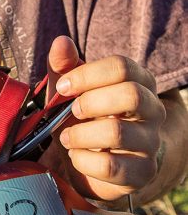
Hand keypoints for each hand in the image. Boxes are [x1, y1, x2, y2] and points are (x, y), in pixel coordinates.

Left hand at [41, 36, 163, 202]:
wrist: (97, 162)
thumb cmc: (84, 117)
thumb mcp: (71, 90)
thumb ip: (64, 66)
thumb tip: (61, 42)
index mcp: (139, 82)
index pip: (122, 67)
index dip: (87, 74)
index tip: (63, 87)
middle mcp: (153, 110)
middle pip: (131, 95)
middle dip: (91, 102)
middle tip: (71, 112)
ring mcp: (150, 143)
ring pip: (118, 132)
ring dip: (81, 134)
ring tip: (67, 138)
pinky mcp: (142, 173)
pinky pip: (111, 166)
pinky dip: (83, 160)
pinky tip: (76, 156)